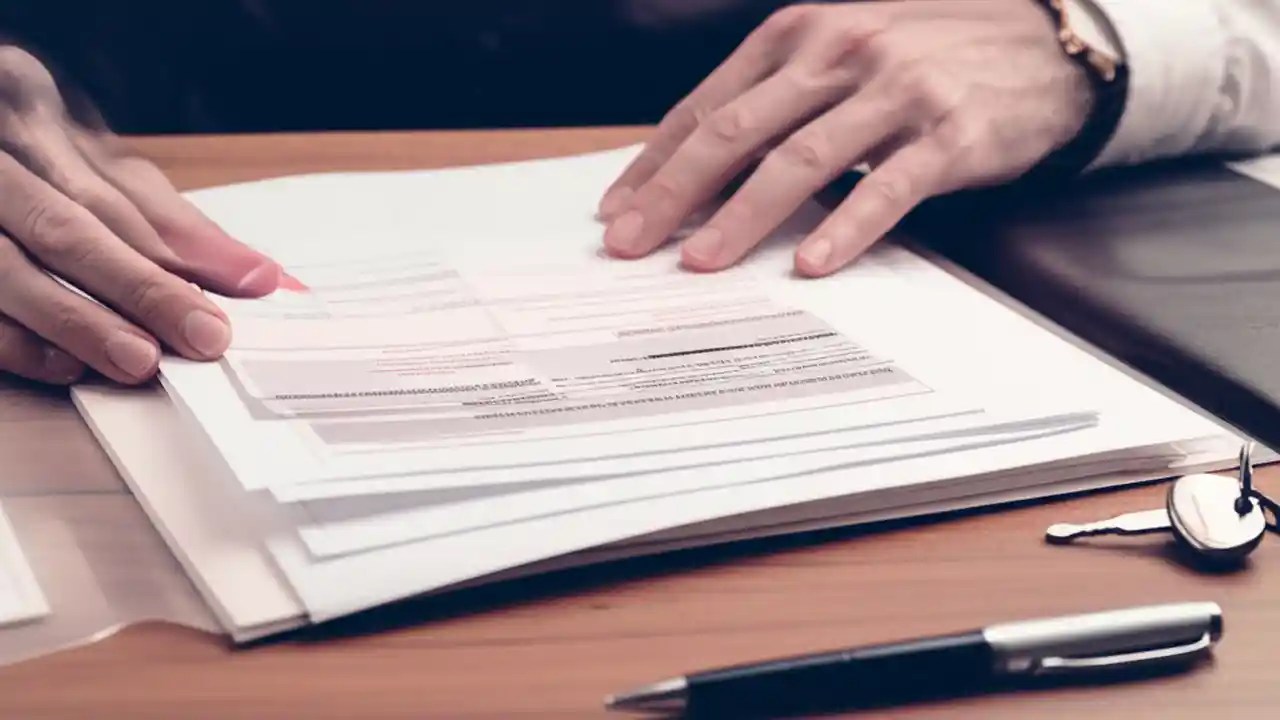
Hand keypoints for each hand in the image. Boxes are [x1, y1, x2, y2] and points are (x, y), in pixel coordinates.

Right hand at [0, 46, 281, 385]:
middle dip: (140, 287)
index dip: (182, 246)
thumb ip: (169, 220)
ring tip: (140, 359)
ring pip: (9, 266)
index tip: (247, 287)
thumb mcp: (92, 167)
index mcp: (33, 113)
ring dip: (78, 318)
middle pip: (68, 226)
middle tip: (203, 336)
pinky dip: (15, 338)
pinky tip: (64, 364)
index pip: (117, 192)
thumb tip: (261, 277)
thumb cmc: (26, 159)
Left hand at [597, 0, 1093, 275]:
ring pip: (800, 160)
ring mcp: (896, 90)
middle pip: (737, 132)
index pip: (708, 106)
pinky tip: (810, 263)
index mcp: (802, 33)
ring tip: (701, 262)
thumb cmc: (927, 54)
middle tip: (630, 245)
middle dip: (673, 194)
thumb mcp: (843, 52)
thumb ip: (778, 96)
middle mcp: (841, 51)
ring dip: (741, 217)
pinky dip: (845, 227)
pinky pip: (888, 187)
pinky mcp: (951, 132)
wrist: (1047, 42)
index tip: (616, 211)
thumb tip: (699, 166)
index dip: (655, 163)